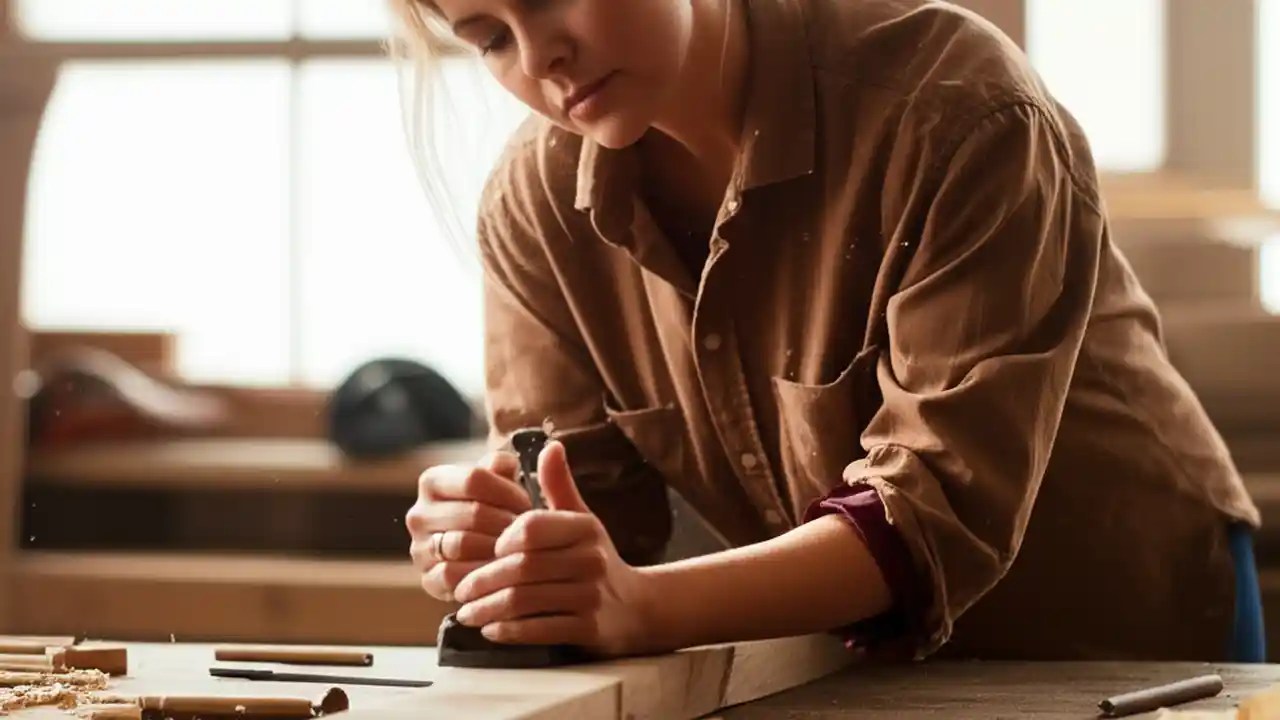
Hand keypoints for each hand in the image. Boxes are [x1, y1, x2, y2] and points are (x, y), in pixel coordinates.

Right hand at [406, 452, 532, 601]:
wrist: (478, 555)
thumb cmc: (492, 509)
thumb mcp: (497, 482)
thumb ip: (501, 466)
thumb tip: (505, 464)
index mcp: (432, 482)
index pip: (474, 478)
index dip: (508, 491)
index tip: (528, 504)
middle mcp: (418, 514)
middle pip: (472, 513)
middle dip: (508, 522)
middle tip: (529, 531)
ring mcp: (420, 548)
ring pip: (462, 544)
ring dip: (498, 547)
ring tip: (519, 548)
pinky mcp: (427, 579)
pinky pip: (454, 575)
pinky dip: (482, 573)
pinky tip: (502, 569)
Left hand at [452, 440, 654, 657]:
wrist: (636, 607)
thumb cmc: (596, 559)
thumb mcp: (581, 520)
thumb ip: (559, 486)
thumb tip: (550, 445)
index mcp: (583, 528)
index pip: (532, 526)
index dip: (502, 538)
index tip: (486, 549)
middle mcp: (590, 560)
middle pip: (522, 567)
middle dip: (483, 580)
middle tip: (460, 589)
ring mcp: (590, 596)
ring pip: (525, 600)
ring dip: (488, 608)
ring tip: (467, 611)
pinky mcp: (588, 628)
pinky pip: (539, 630)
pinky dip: (510, 631)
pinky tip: (492, 630)